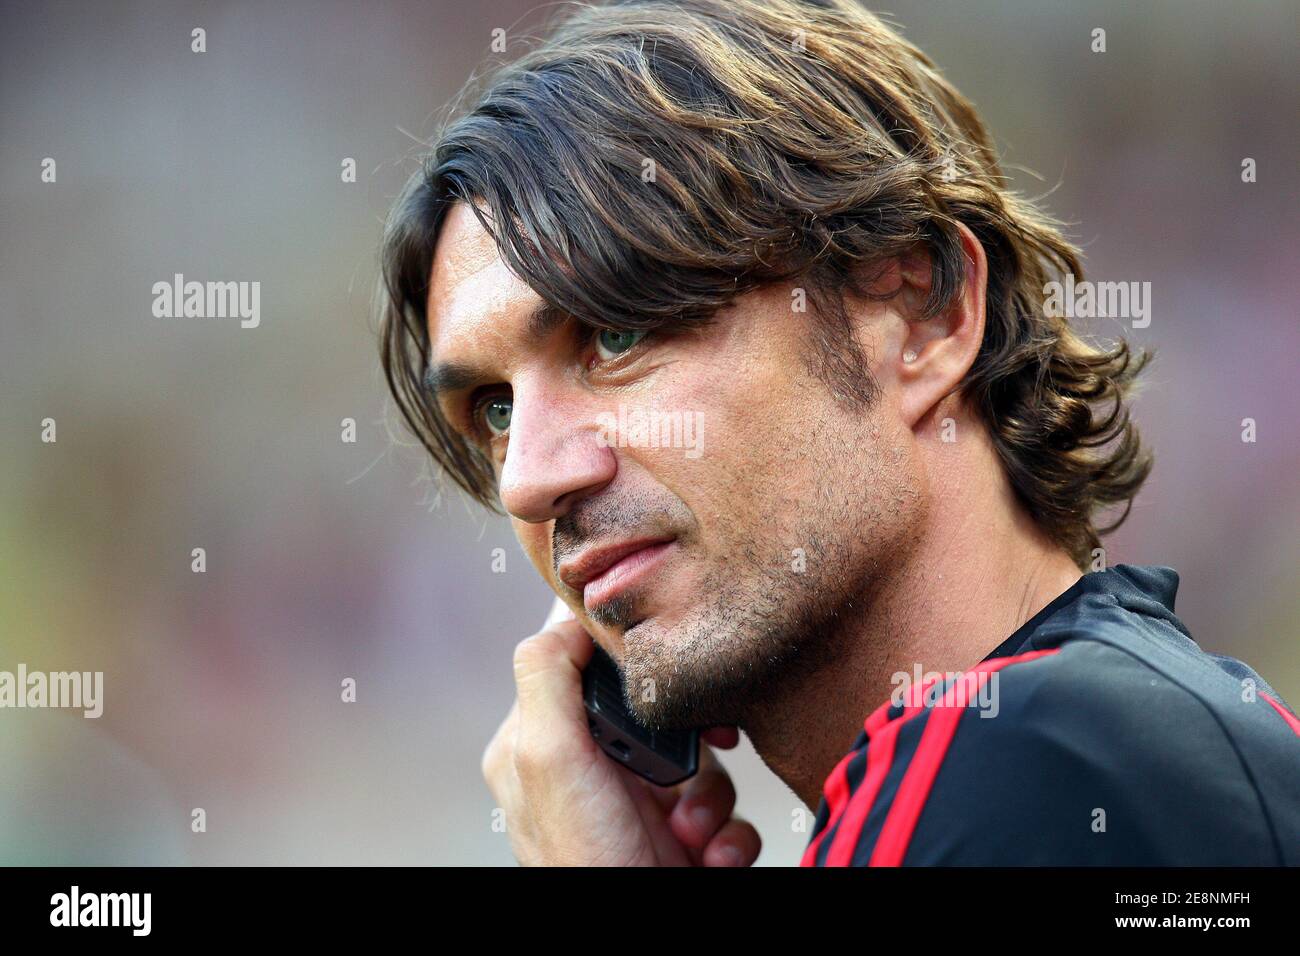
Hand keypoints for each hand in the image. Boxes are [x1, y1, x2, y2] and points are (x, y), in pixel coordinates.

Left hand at [480, 598, 761, 865]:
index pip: (582, 670)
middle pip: (655, 714)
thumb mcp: (549, 755)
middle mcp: (586, 775)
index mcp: (540, 746)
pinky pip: (724, 815)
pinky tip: (709, 857)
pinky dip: (728, 836)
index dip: (628, 661)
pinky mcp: (677, 843)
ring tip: (694, 832)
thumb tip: (564, 613)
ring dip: (712, 797)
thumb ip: (547, 675)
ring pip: (698, 763)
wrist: (634, 942)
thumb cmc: (582, 862)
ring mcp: (634, 810)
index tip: (663, 662)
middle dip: (687, 741)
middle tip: (706, 749)